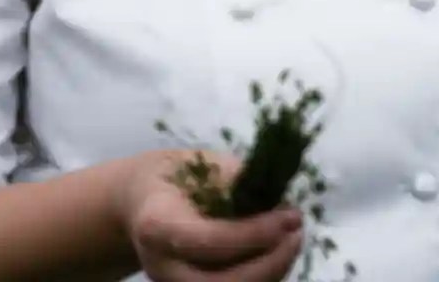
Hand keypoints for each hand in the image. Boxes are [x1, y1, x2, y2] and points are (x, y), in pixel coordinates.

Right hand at [117, 150, 304, 281]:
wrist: (141, 203)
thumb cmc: (177, 177)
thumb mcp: (205, 166)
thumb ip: (241, 185)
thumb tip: (284, 206)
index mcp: (156, 225)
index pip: (208, 241)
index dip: (254, 234)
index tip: (289, 216)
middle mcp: (162, 266)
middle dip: (269, 264)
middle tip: (297, 233)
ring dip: (272, 272)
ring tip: (293, 239)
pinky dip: (263, 276)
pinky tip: (278, 250)